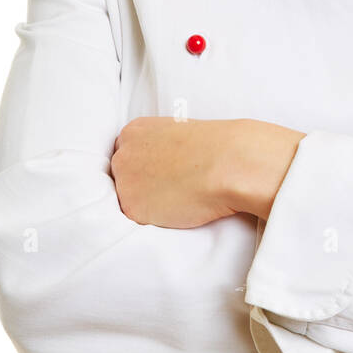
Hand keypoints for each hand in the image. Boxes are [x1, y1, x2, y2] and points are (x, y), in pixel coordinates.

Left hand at [111, 116, 243, 227]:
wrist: (230, 163)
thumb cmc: (217, 146)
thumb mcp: (179, 132)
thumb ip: (159, 146)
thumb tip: (161, 164)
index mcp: (133, 132)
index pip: (127, 154)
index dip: (144, 168)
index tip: (161, 174)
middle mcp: (122, 155)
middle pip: (123, 177)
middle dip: (142, 185)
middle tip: (171, 187)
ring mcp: (124, 183)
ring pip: (129, 200)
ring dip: (148, 202)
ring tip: (179, 196)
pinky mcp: (133, 209)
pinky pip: (140, 220)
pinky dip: (156, 219)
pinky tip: (178, 208)